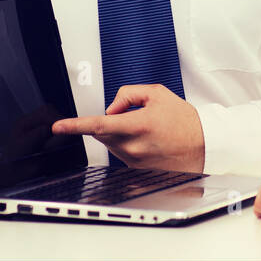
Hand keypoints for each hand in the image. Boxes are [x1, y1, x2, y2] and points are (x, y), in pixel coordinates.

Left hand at [51, 84, 204, 172]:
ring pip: (110, 141)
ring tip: (144, 127)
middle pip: (102, 131)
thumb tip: (112, 107)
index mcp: (138, 125)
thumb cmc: (183, 120)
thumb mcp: (158, 94)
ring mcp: (134, 158)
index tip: (59, 127)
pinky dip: (125, 141)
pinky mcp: (135, 167)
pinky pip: (119, 151)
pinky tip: (146, 138)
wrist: (202, 144)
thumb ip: (129, 93)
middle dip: (107, 120)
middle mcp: (133, 145)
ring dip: (116, 132)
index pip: (98, 125)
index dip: (75, 126)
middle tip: (130, 114)